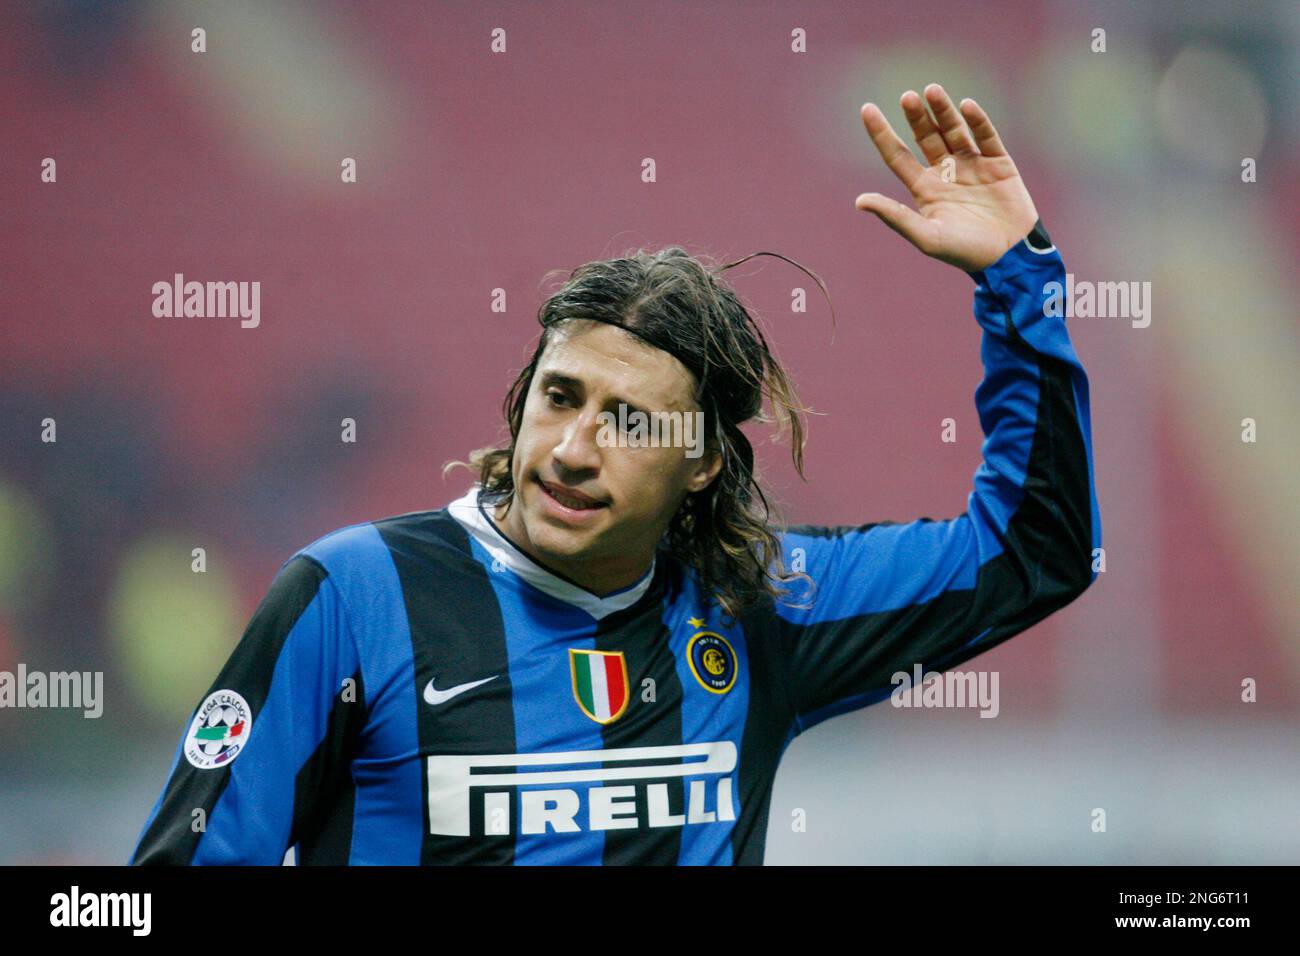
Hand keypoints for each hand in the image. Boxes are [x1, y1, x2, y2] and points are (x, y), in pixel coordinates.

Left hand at [855, 84, 1039, 271]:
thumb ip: (895, 216)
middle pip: (926, 136)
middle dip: (916, 117)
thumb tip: (859, 201)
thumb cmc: (965, 252)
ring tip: (932, 91)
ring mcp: (972, 165)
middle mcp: (946, 172)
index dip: (881, 133)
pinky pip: (986, 136)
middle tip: (907, 97)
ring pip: (954, 130)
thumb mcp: (926, 236)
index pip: (897, 155)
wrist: (1010, 257)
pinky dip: (977, 120)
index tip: (866, 109)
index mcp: (925, 189)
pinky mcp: (999, 163)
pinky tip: (966, 106)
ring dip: (943, 111)